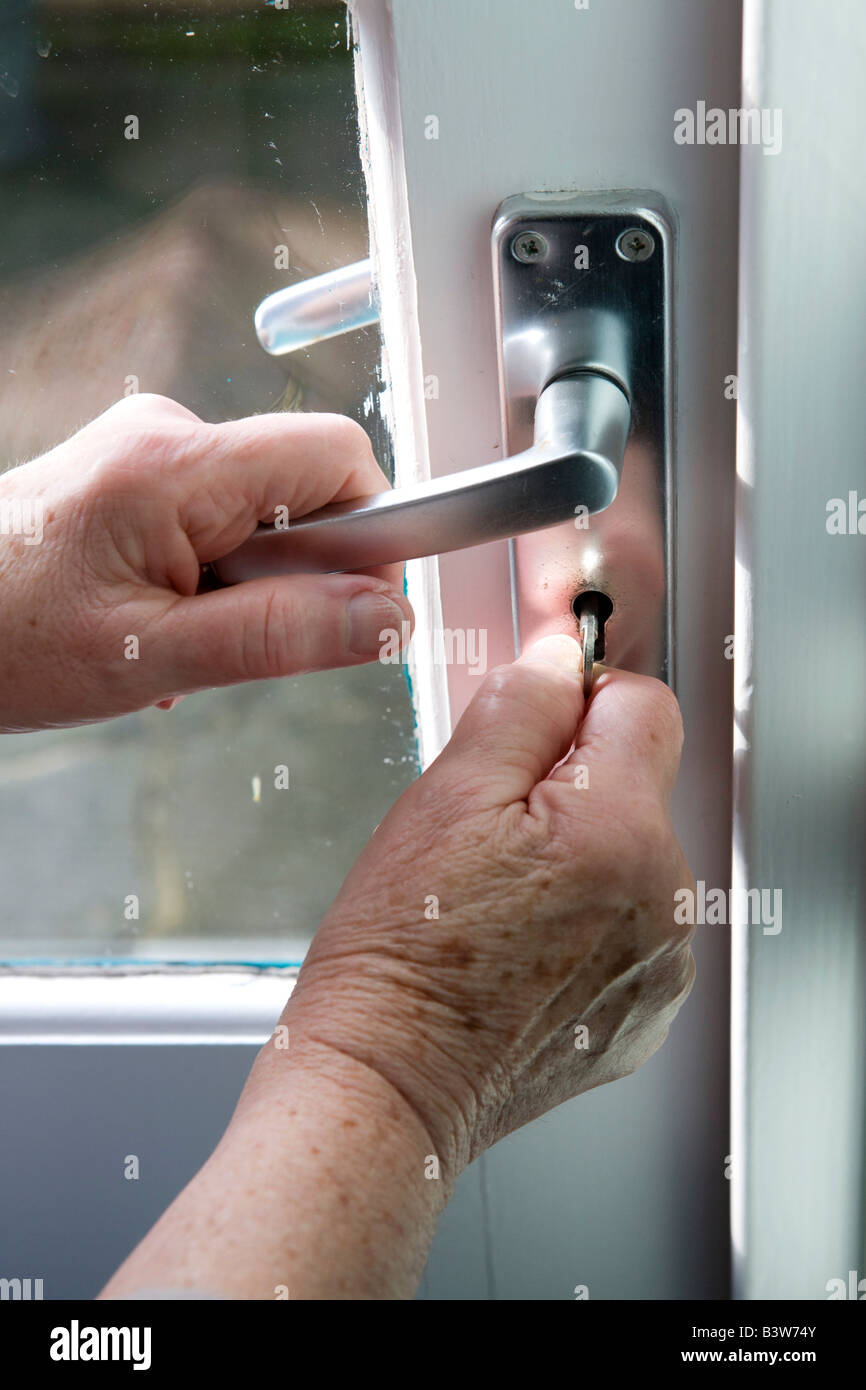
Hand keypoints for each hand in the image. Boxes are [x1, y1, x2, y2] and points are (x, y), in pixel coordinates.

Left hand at [0, 393, 412, 730]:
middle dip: (297, 577)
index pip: (337, 457)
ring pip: (267, 512)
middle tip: (228, 638)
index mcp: (173, 465)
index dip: (370, 533)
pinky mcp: (139, 469)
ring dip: (249, 587)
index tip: (356, 608)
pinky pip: (223, 516)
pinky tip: (162, 618)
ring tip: (177, 637)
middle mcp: (166, 433)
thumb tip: (388, 619)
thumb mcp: (152, 654)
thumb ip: (280, 635)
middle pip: (306, 488)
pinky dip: (215, 576)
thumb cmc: (5, 635)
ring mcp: (150, 446)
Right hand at [285, 636, 695, 1172]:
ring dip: (578, 856)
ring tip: (495, 902)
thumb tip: (560, 661)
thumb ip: (519, 708)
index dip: (579, 701)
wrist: (389, 1081)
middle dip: (569, 787)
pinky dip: (584, 923)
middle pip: (637, 784)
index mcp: (621, 830)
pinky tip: (517, 948)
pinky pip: (629, 927)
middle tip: (486, 837)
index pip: (645, 703)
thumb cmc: (400, 952)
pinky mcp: (644, 1010)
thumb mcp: (445, 795)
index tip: (533, 731)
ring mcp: (662, 963)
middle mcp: (665, 898)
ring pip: (630, 855)